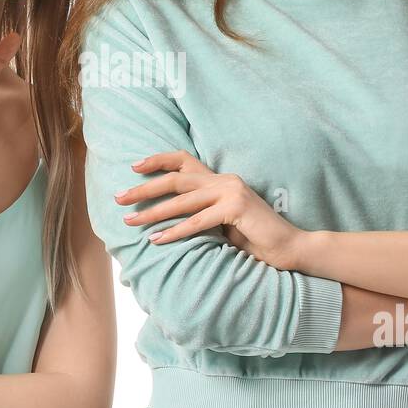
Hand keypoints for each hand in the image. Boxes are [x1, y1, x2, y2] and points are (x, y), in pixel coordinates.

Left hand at [114, 150, 303, 269]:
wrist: (289, 247)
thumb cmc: (254, 238)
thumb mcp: (223, 221)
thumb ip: (201, 213)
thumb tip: (167, 218)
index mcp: (221, 179)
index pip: (185, 160)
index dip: (158, 160)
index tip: (133, 167)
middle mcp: (224, 180)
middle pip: (176, 178)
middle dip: (144, 188)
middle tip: (119, 198)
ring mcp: (231, 192)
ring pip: (182, 200)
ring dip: (153, 212)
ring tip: (131, 222)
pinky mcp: (236, 208)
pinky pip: (198, 221)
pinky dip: (175, 231)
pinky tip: (158, 239)